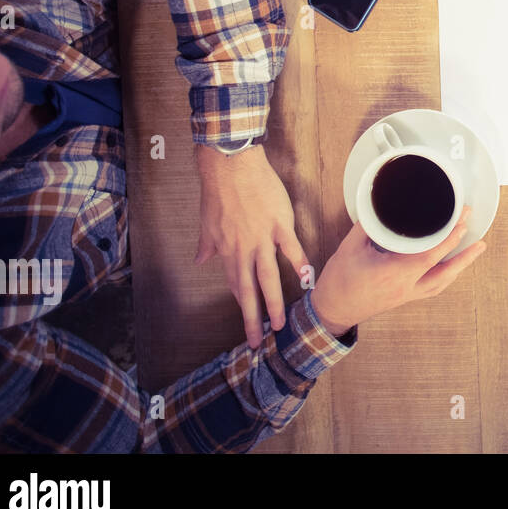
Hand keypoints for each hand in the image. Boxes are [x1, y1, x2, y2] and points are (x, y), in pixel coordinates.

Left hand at [195, 145, 309, 347]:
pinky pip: (291, 249)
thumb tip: (199, 260)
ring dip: (275, 303)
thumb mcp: (206, 222)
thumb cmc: (218, 192)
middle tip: (259, 341)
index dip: (241, 308)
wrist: (230, 166)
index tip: (247, 326)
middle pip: (249, 291)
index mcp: (227, 251)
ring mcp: (263, 239)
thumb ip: (206, 245)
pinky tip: (308, 280)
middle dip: (254, 319)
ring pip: (269, 278)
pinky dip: (300, 265)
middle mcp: (244, 250)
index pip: (235, 286)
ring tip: (281, 324)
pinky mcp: (280, 224)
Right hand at [310, 208, 485, 336]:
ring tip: (476, 250)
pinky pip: (433, 287)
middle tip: (480, 238)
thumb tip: (380, 205)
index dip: (451, 236)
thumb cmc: (339, 282)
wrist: (332, 311)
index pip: (432, 254)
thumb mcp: (350, 247)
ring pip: (442, 283)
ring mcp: (407, 295)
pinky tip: (453, 267)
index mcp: (395, 272)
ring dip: (461, 266)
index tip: (463, 219)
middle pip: (445, 272)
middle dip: (465, 254)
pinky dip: (446, 275)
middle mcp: (406, 286)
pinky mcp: (405, 298)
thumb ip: (369, 225)